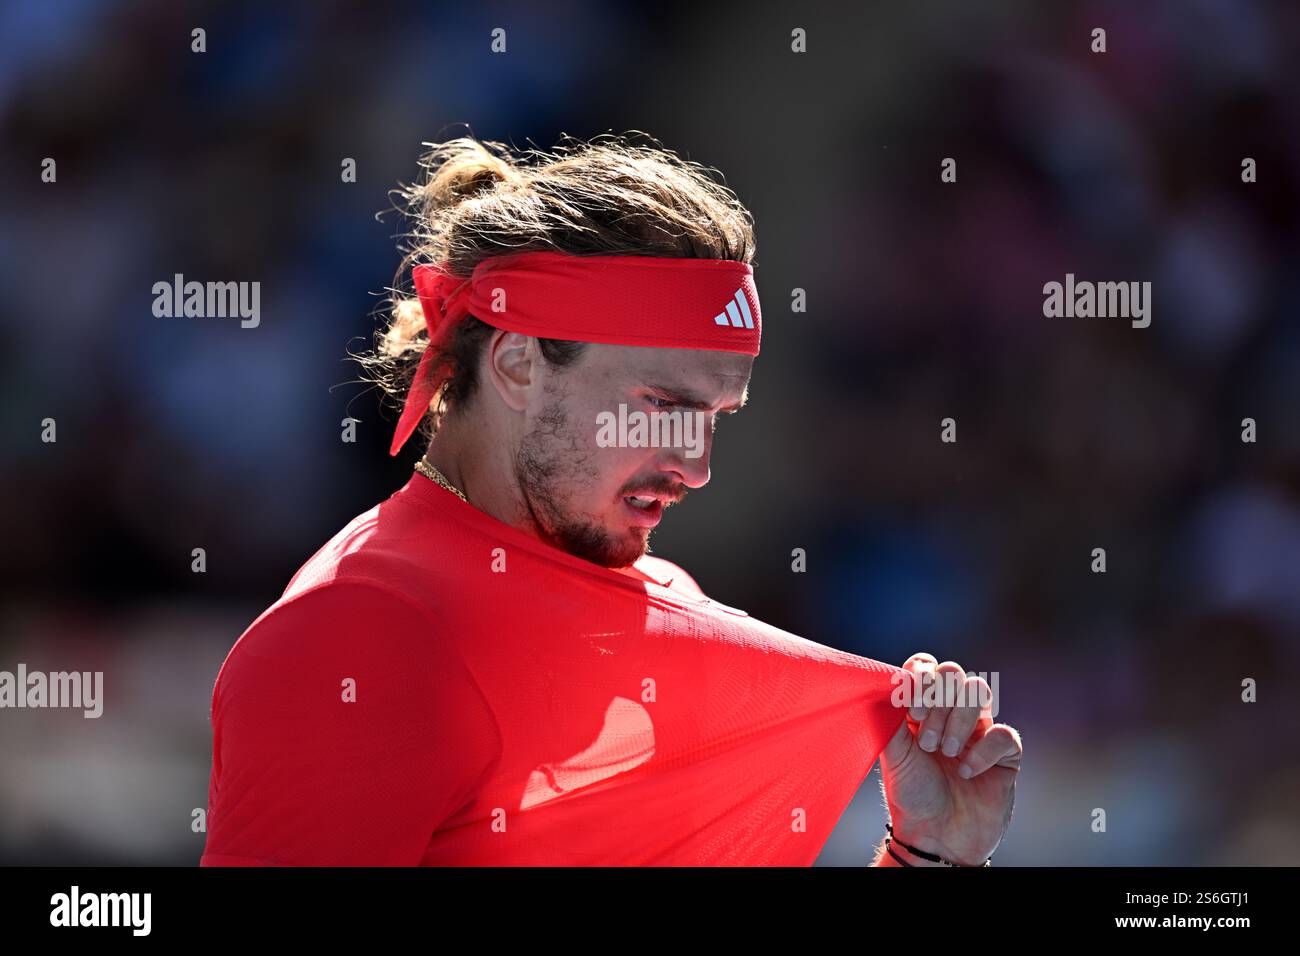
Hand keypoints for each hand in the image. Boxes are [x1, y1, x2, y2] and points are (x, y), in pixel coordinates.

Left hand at [878, 652, 1021, 865]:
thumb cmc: (912, 796)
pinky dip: (983, 750)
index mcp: (922, 707)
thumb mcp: (892, 756)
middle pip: (953, 672)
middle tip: (927, 741)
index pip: (926, 666)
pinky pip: (1004, 733)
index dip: (921, 677)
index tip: (911, 708)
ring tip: (945, 753)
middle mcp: (951, 712)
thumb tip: (882, 684)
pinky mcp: (1004, 755)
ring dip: (959, 719)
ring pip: (979, 691)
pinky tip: (966, 771)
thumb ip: (888, 719)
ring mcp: (979, 730)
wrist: (936, 839)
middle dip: (939, 701)